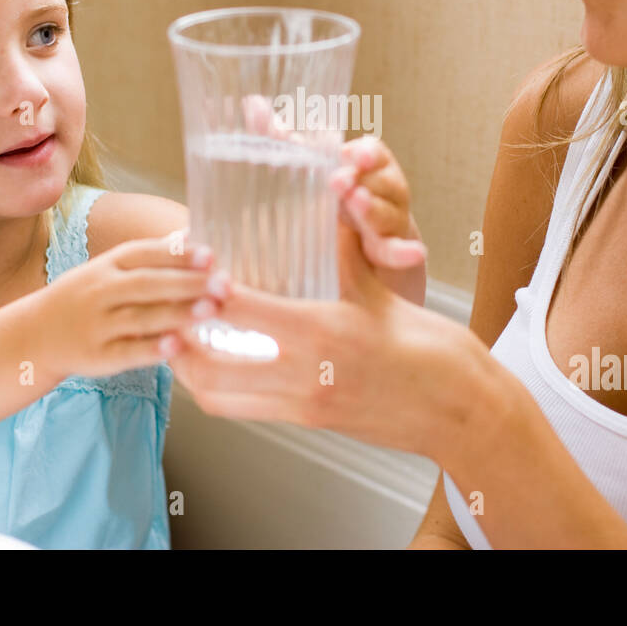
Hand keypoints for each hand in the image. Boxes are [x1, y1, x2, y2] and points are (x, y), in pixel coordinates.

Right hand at [43, 231, 230, 379]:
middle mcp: (101, 291)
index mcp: (108, 265)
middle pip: (148, 284)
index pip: (145, 254)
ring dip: (177, 313)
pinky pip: (126, 351)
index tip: (212, 255)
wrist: (33, 335)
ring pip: (140, 317)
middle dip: (188, 283)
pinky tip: (177, 346)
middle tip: (225, 284)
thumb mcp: (111, 269)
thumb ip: (152, 255)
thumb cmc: (86, 298)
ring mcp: (96, 324)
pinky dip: (152, 349)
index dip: (178, 254)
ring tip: (211, 310)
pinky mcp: (96, 356)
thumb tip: (196, 234)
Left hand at [162, 220, 477, 458]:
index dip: (209, 289)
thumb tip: (326, 202)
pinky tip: (220, 368)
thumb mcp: (382, 291)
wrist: (459, 409)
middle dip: (180, 341)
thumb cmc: (430, 349)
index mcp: (323, 330)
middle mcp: (306, 374)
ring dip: (192, 373)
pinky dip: (223, 390)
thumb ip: (345, 250)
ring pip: (220, 397)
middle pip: (212, 364)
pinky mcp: (311, 423)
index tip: (196, 267)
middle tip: (167, 313)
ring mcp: (305, 405)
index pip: (244, 308)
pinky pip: (248, 410)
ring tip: (179, 345)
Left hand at [240, 96, 425, 300]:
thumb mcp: (308, 172)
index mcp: (364, 167)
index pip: (371, 152)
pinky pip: (398, 253)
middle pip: (381, 178)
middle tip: (337, 180)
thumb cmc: (333, 200)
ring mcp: (388, 221)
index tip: (349, 153)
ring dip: (374, 208)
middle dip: (362, 177)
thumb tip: (253, 103)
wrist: (359, 252)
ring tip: (357, 202)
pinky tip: (413, 254)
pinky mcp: (390, 253)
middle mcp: (381, 190)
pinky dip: (406, 253)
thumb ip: (282, 142)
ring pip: (387, 212)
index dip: (363, 152)